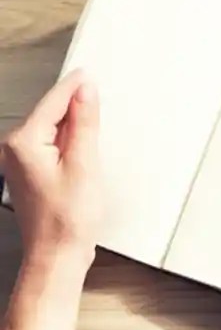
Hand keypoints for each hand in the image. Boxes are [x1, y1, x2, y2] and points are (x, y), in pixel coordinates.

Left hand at [0, 70, 102, 271]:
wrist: (57, 256)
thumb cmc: (67, 221)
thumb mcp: (85, 164)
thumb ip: (84, 123)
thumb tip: (85, 92)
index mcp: (24, 142)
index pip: (53, 103)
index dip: (74, 87)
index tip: (88, 73)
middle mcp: (14, 149)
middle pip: (50, 114)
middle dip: (74, 106)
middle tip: (98, 96)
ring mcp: (19, 162)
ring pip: (51, 130)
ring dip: (74, 126)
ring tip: (95, 124)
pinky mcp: (29, 173)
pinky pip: (50, 146)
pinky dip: (69, 143)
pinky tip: (85, 149)